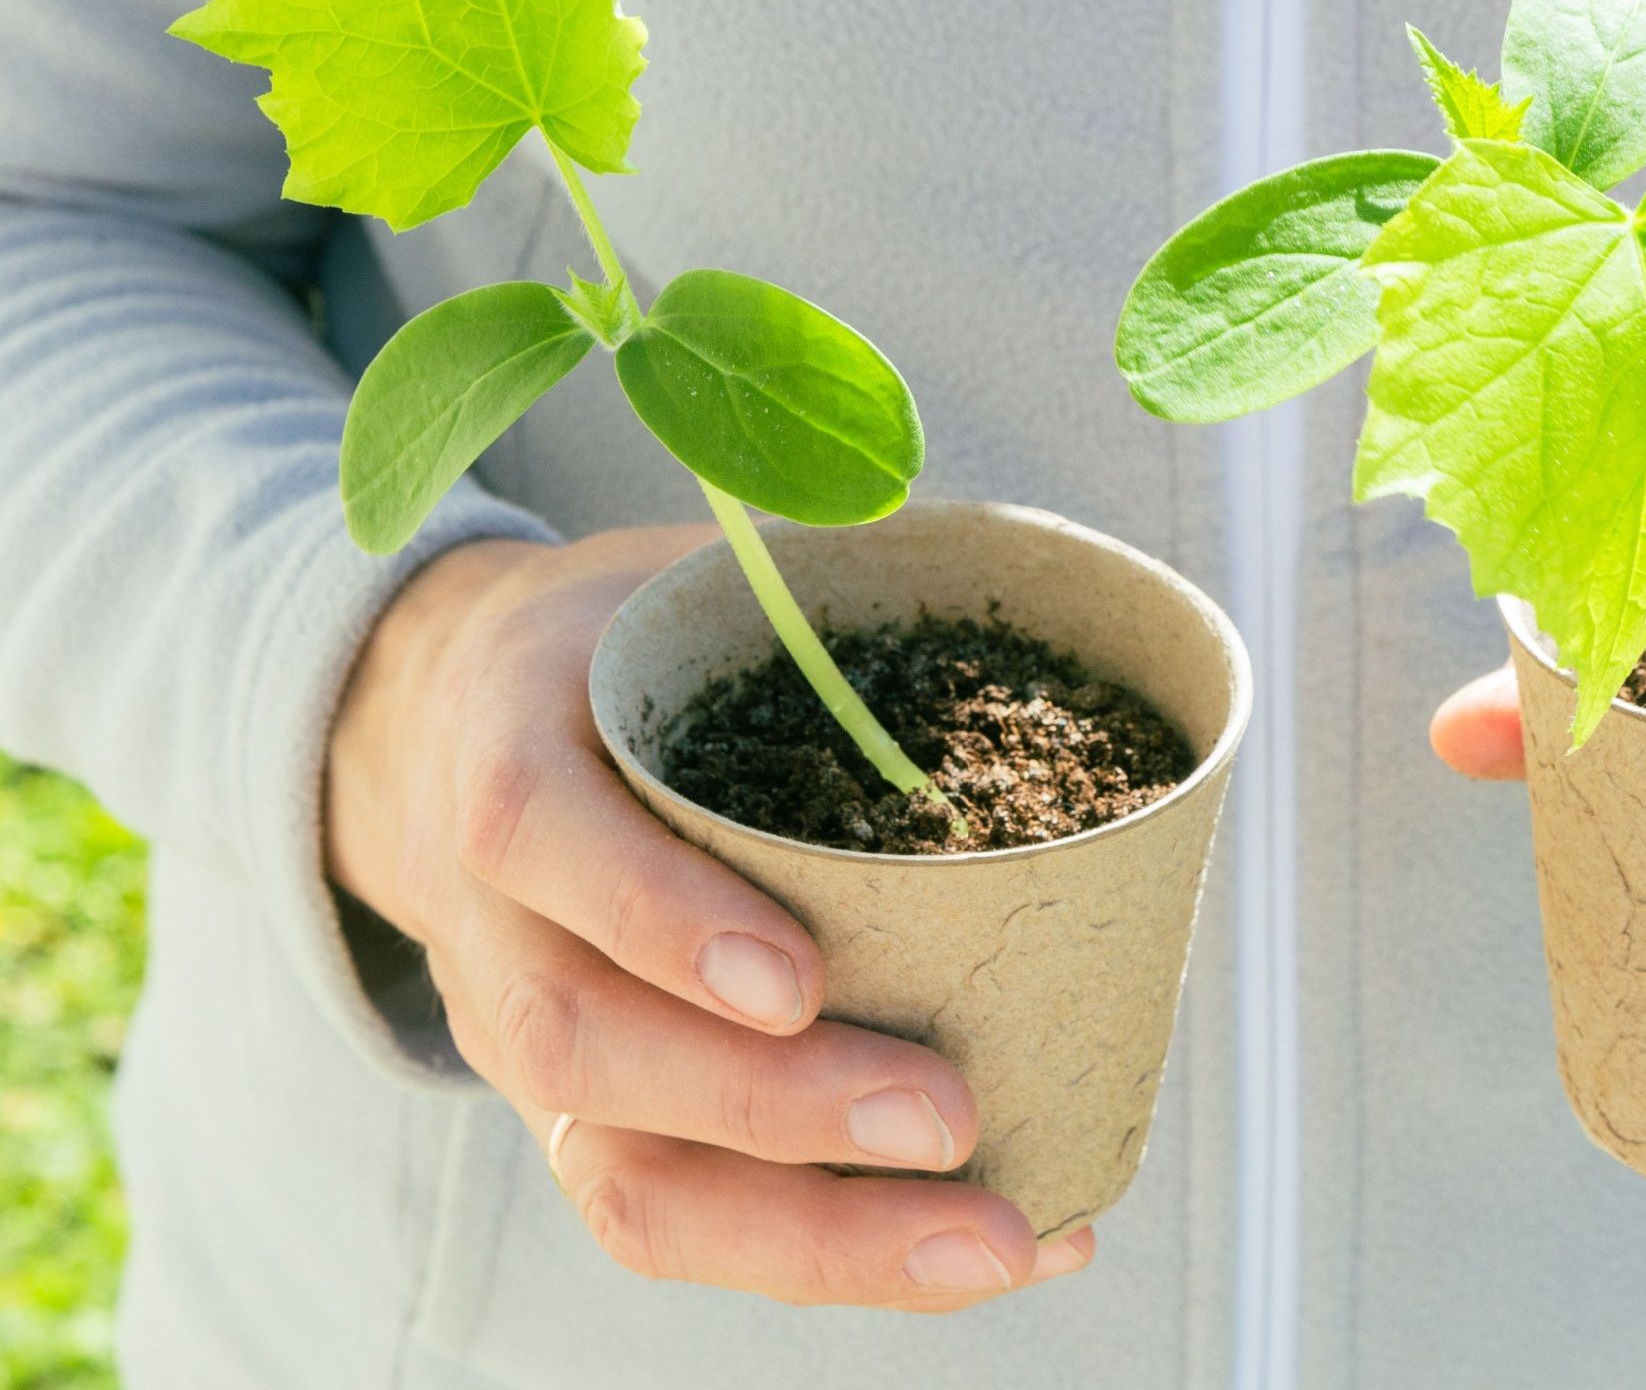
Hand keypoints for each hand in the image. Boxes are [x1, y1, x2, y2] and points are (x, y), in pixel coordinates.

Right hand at [327, 528, 1093, 1308]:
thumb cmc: (621, 647)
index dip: (659, 916)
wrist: (451, 719)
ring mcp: (530, 1042)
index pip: (539, 838)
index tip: (799, 975)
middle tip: (951, 1114)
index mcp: (507, 749)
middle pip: (580, 1047)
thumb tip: (1022, 562)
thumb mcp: (680, 579)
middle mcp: (495, 922)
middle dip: (776, 1105)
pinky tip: (990, 1249)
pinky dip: (840, 1255)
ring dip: (820, 1235)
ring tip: (998, 1238)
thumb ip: (810, 583)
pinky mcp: (589, 1122)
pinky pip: (684, 1220)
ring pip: (627, 1181)